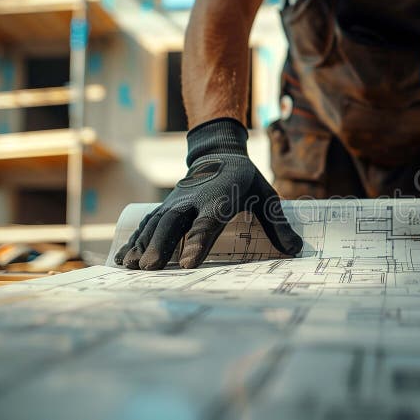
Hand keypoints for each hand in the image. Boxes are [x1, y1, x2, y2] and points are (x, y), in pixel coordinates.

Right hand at [114, 119, 302, 269]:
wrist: (218, 153)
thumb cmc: (245, 180)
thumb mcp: (266, 196)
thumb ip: (279, 223)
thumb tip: (297, 248)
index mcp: (220, 198)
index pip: (207, 223)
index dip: (197, 243)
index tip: (187, 263)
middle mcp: (193, 200)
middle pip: (173, 223)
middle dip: (160, 245)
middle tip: (150, 268)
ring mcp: (176, 203)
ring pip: (156, 223)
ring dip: (142, 245)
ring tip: (131, 268)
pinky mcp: (166, 207)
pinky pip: (147, 224)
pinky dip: (134, 240)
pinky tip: (122, 259)